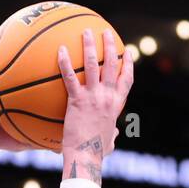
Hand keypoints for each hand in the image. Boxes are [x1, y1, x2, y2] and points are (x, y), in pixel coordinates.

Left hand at [59, 28, 133, 181]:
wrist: (86, 156)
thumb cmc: (96, 153)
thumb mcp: (109, 142)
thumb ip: (112, 135)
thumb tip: (114, 136)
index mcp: (116, 105)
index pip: (127, 80)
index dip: (128, 64)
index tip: (127, 52)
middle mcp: (108, 97)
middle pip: (112, 64)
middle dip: (110, 46)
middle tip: (107, 32)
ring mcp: (93, 97)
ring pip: (93, 64)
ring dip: (90, 46)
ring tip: (86, 31)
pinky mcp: (77, 101)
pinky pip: (69, 77)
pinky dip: (64, 63)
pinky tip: (60, 50)